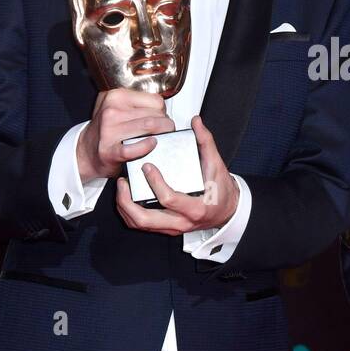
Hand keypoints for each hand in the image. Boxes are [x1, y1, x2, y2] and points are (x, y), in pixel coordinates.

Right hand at [76, 88, 174, 182]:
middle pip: (156, 114)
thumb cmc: (106, 130)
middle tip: (164, 130)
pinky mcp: (110, 151)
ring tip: (160, 137)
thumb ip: (136, 102)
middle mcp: (111, 111)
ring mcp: (110, 131)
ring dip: (162, 135)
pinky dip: (148, 146)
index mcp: (115, 97)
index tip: (160, 118)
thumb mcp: (115, 106)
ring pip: (151, 127)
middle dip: (165, 124)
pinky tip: (150, 145)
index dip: (163, 111)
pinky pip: (136, 148)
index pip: (155, 100)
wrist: (86, 152)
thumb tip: (162, 107)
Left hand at [113, 115, 238, 236]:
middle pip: (145, 219)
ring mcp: (172, 227)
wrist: (227, 210)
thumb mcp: (216, 165)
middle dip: (127, 201)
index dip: (155, 182)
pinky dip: (130, 212)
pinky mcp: (166, 228)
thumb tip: (196, 122)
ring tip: (122, 189)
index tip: (147, 167)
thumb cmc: (222, 190)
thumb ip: (206, 141)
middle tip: (124, 182)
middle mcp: (181, 221)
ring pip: (140, 224)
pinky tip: (127, 198)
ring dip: (125, 207)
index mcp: (195, 207)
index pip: (169, 199)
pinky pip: (142, 225)